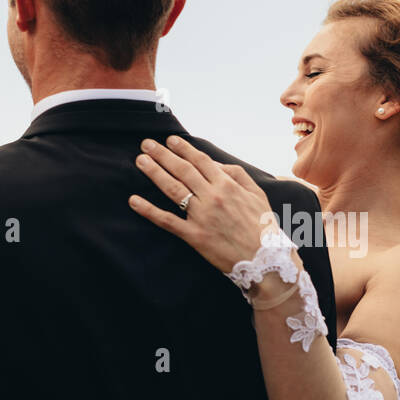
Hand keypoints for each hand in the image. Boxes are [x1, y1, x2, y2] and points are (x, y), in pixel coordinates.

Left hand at [129, 135, 278, 274]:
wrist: (265, 260)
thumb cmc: (263, 226)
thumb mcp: (257, 194)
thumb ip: (237, 175)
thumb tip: (215, 164)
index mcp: (227, 185)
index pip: (200, 161)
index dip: (183, 149)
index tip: (170, 140)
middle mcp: (212, 197)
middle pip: (182, 170)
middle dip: (163, 155)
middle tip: (146, 144)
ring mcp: (201, 216)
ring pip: (173, 189)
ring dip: (154, 173)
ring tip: (141, 161)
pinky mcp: (194, 236)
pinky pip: (167, 220)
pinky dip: (149, 210)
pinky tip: (134, 200)